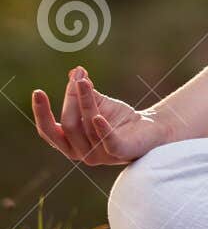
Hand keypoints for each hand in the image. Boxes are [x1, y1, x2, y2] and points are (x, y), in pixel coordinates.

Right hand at [31, 64, 170, 166]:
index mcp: (71, 143)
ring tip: (84, 80)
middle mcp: (82, 153)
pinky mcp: (119, 152)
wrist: (149, 129)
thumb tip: (74, 72)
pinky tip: (98, 116)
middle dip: (70, 99)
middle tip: (76, 77)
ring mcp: (100, 156)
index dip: (42, 113)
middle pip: (68, 125)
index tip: (37, 92)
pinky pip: (108, 141)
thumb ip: (84, 92)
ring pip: (87, 126)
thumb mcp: (98, 103)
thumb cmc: (119, 118)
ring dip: (85, 101)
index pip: (49, 132)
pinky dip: (102, 129)